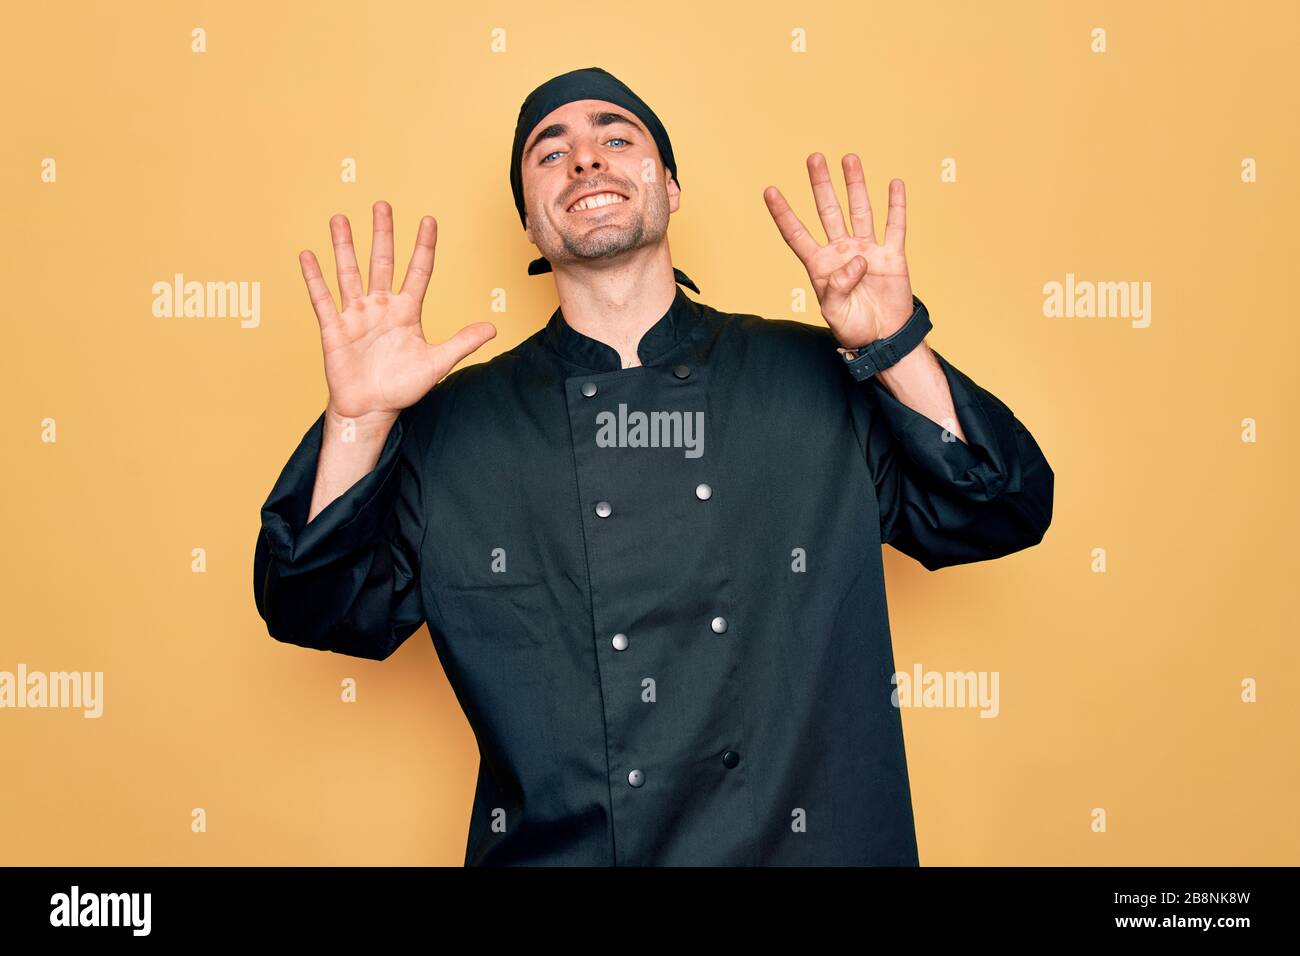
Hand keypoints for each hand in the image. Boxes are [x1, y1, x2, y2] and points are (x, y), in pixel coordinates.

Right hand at [299, 200, 495, 422]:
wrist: (371, 409)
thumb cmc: (402, 388)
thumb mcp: (437, 364)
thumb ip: (462, 342)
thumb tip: (493, 328)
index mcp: (407, 312)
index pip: (418, 271)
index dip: (423, 246)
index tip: (428, 220)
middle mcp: (381, 306)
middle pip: (382, 262)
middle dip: (382, 233)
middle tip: (382, 204)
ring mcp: (356, 315)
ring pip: (349, 272)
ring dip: (344, 246)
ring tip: (340, 218)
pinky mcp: (334, 328)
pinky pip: (322, 298)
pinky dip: (314, 277)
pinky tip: (307, 255)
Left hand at [763, 154, 913, 346]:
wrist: (883, 338)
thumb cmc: (853, 328)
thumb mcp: (834, 313)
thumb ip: (838, 287)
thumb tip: (856, 259)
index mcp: (820, 266)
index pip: (797, 235)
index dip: (783, 214)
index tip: (770, 191)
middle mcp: (841, 252)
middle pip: (828, 211)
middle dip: (820, 185)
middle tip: (814, 158)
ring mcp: (867, 250)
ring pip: (860, 210)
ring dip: (855, 185)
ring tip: (849, 158)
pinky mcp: (892, 256)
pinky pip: (895, 226)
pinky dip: (895, 206)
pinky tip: (893, 184)